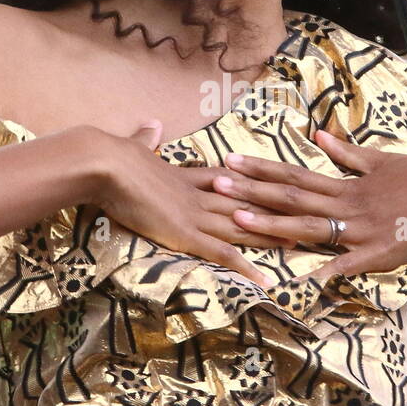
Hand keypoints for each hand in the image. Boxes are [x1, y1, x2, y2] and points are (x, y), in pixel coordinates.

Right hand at [88, 122, 290, 287]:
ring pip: (241, 225)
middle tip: (299, 214)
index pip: (225, 180)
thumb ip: (144, 139)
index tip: (270, 186)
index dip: (248, 184)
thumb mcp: (134, 146)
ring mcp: (195, 215)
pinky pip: (222, 253)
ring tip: (296, 242)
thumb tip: (150, 125)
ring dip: (269, 235)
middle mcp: (198, 194)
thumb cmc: (113, 156)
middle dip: (271, 210)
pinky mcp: (186, 234)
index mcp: (185, 175)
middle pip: (243, 202)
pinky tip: (264, 280)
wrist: (107, 164)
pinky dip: (245, 266)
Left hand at [214, 129, 406, 282]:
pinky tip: (295, 282)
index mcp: (347, 183)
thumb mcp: (383, 160)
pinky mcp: (379, 254)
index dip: (260, 169)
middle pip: (291, 197)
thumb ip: (347, 154)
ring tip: (236, 219)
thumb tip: (319, 137)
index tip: (230, 162)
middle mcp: (348, 204)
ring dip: (270, 224)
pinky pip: (343, 266)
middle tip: (215, 185)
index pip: (295, 174)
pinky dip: (320, 274)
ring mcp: (361, 230)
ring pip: (308, 227)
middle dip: (251, 192)